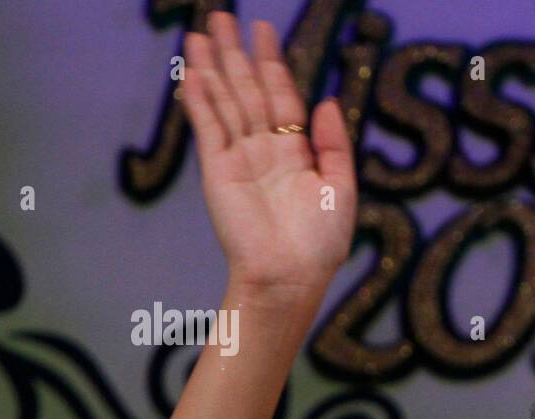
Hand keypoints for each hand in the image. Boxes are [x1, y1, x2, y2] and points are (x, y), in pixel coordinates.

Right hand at [180, 12, 355, 294]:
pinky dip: (200, 100)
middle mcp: (265, 151)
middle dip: (237, 55)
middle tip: (224, 16)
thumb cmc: (320, 243)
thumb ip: (334, 144)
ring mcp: (239, 158)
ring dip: (213, 68)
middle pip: (249, 91)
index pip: (281, 97)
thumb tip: (328, 101)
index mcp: (296, 154)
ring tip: (202, 32)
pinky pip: (208, 127)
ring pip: (225, 102)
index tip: (264, 30)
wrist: (290, 276)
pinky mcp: (218, 170)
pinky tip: (194, 72)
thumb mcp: (340, 188)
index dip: (272, 63)